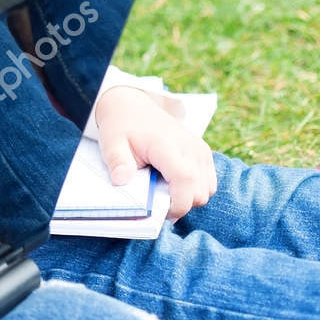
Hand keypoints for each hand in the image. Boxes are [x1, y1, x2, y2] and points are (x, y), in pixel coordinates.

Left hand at [93, 87, 216, 218]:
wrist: (132, 105)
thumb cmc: (121, 126)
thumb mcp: (111, 142)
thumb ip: (117, 162)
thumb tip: (121, 181)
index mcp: (167, 145)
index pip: (186, 181)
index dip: (177, 204)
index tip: (161, 214)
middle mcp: (191, 147)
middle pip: (200, 192)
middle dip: (180, 204)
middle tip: (156, 201)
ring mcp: (200, 149)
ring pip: (207, 190)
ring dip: (188, 197)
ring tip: (163, 190)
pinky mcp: (203, 153)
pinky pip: (208, 181)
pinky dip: (194, 189)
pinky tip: (172, 183)